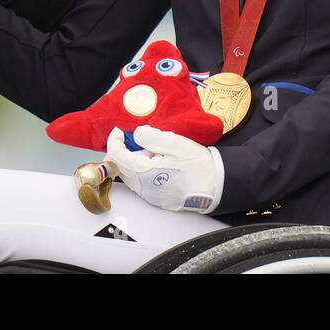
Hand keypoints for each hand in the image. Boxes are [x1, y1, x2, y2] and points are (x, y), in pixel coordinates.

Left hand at [104, 125, 222, 213]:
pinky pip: (140, 183)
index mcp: (144, 173)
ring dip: (132, 160)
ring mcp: (149, 195)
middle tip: (133, 138)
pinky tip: (157, 162)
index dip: (114, 140)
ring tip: (152, 150)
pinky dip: (141, 170)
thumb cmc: (197, 166)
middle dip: (121, 150)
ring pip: (129, 176)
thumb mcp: (175, 144)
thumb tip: (137, 134)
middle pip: (119, 168)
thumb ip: (151, 137)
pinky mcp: (156, 199)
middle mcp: (142, 188)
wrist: (215, 186)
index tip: (119, 130)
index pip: (116, 156)